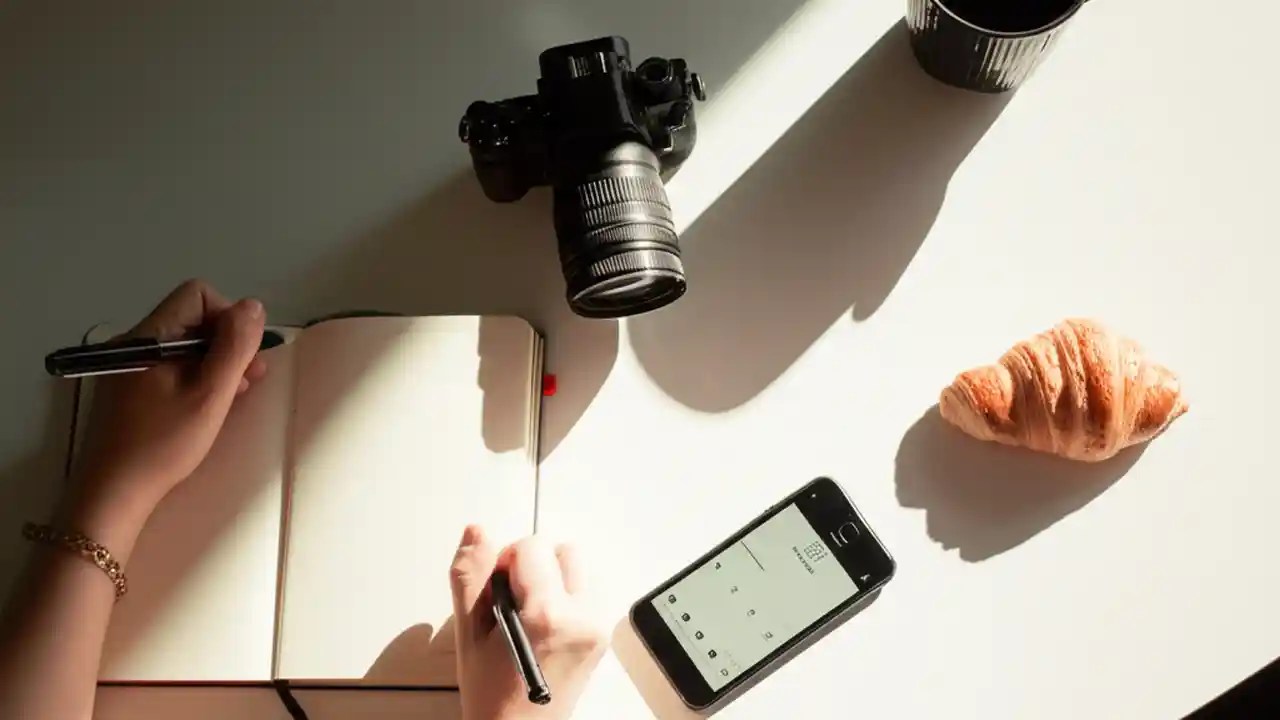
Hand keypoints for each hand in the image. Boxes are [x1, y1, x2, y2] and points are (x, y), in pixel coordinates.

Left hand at [67, 280, 266, 553]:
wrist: (113, 492)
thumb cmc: (164, 443)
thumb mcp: (210, 394)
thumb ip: (234, 346)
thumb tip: (253, 306)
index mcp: (150, 336)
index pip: (198, 295)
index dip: (229, 317)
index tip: (243, 355)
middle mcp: (135, 342)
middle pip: (192, 318)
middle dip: (228, 341)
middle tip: (252, 377)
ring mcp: (129, 365)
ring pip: (184, 345)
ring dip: (216, 361)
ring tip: (238, 393)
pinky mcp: (129, 387)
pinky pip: (171, 365)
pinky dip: (196, 376)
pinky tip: (209, 403)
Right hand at [450, 527, 607, 719]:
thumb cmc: (491, 694)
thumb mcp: (469, 634)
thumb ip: (470, 577)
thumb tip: (476, 531)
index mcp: (548, 615)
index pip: (532, 547)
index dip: (506, 561)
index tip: (496, 591)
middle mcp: (583, 617)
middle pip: (564, 551)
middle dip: (534, 565)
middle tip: (512, 601)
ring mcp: (598, 627)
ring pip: (580, 569)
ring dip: (554, 579)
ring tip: (529, 613)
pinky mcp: (603, 636)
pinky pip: (589, 592)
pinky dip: (567, 596)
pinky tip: (545, 624)